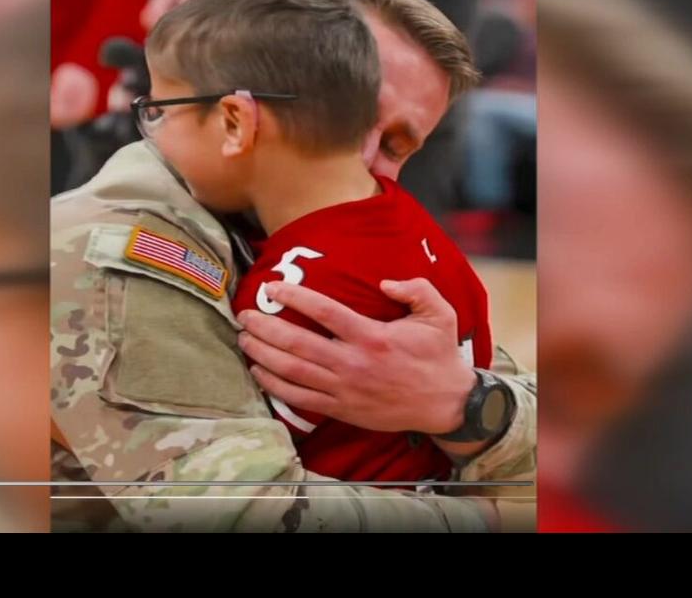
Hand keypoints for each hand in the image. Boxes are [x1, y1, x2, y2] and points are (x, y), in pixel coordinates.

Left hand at [236, 278, 475, 435]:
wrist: (447, 404)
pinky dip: (275, 386)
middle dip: (265, 328)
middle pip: (297, 343)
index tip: (273, 287)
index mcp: (372, 337)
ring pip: (293, 372)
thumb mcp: (439, 314)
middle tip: (245, 315)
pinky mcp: (342, 409)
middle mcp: (353, 364)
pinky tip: (259, 372)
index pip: (324, 312)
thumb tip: (384, 282)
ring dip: (264, 354)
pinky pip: (300, 398)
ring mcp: (344, 389)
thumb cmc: (438, 356)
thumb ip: (415, 289)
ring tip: (244, 339)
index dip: (295, 297)